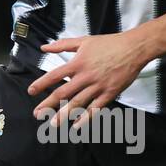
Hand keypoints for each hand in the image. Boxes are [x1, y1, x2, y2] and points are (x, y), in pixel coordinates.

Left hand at [27, 31, 150, 129]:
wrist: (133, 48)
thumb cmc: (109, 43)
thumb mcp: (84, 40)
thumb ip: (63, 45)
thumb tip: (44, 47)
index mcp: (78, 63)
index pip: (55, 75)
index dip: (42, 84)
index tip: (31, 91)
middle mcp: (86, 76)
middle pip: (63, 93)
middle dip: (48, 104)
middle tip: (37, 114)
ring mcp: (98, 86)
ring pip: (78, 103)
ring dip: (64, 115)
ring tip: (54, 124)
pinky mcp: (109, 93)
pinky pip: (95, 108)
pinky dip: (85, 118)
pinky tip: (77, 126)